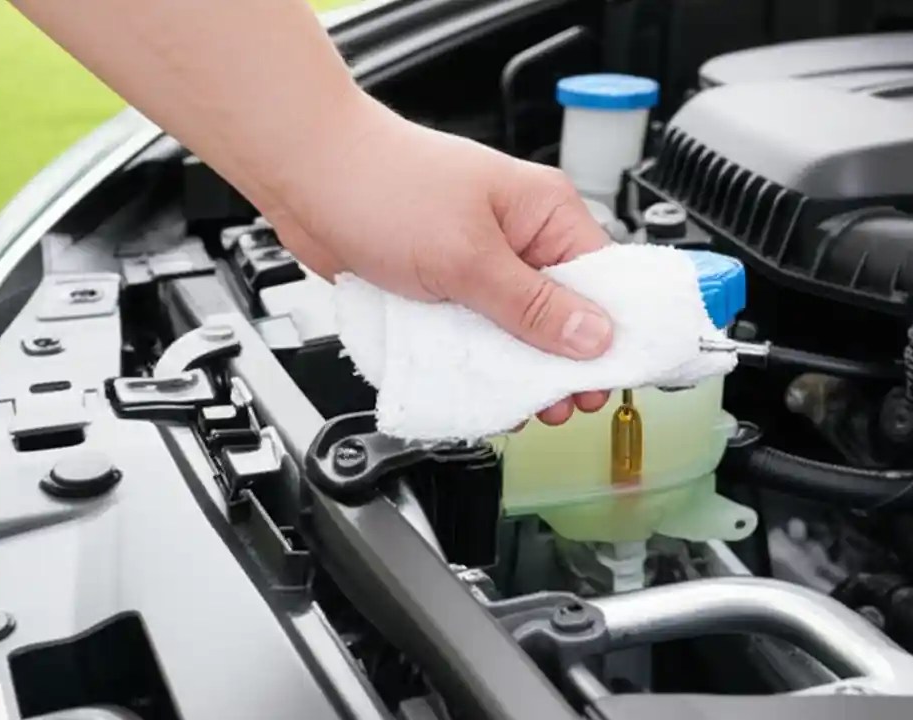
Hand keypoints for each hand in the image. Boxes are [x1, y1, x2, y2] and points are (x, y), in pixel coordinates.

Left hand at [264, 94, 612, 424]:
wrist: (303, 175)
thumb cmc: (383, 186)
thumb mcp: (467, 257)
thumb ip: (531, 304)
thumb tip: (594, 338)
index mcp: (546, 212)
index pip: (604, 282)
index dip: (610, 336)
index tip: (607, 383)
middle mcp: (521, 237)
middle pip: (563, 314)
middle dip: (562, 365)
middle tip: (561, 407)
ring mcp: (482, 262)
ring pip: (518, 330)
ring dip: (517, 369)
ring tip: (519, 407)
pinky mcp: (447, 285)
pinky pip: (477, 333)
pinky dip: (477, 362)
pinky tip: (479, 390)